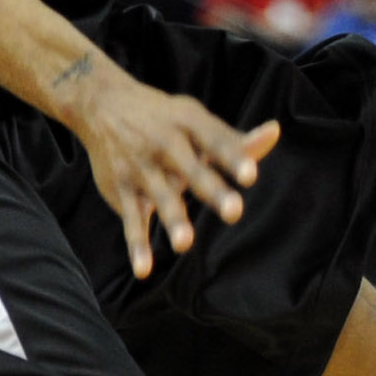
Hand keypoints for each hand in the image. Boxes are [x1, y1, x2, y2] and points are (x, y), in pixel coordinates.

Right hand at [68, 67, 279, 278]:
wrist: (101, 104)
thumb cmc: (164, 118)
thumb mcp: (196, 119)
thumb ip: (235, 139)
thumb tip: (274, 132)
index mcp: (189, 124)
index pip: (215, 141)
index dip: (233, 157)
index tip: (251, 175)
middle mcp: (165, 145)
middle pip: (192, 171)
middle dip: (212, 191)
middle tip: (234, 212)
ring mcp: (142, 168)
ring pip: (161, 198)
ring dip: (173, 220)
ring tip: (185, 244)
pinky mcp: (122, 190)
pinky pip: (131, 221)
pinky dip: (136, 245)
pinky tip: (144, 271)